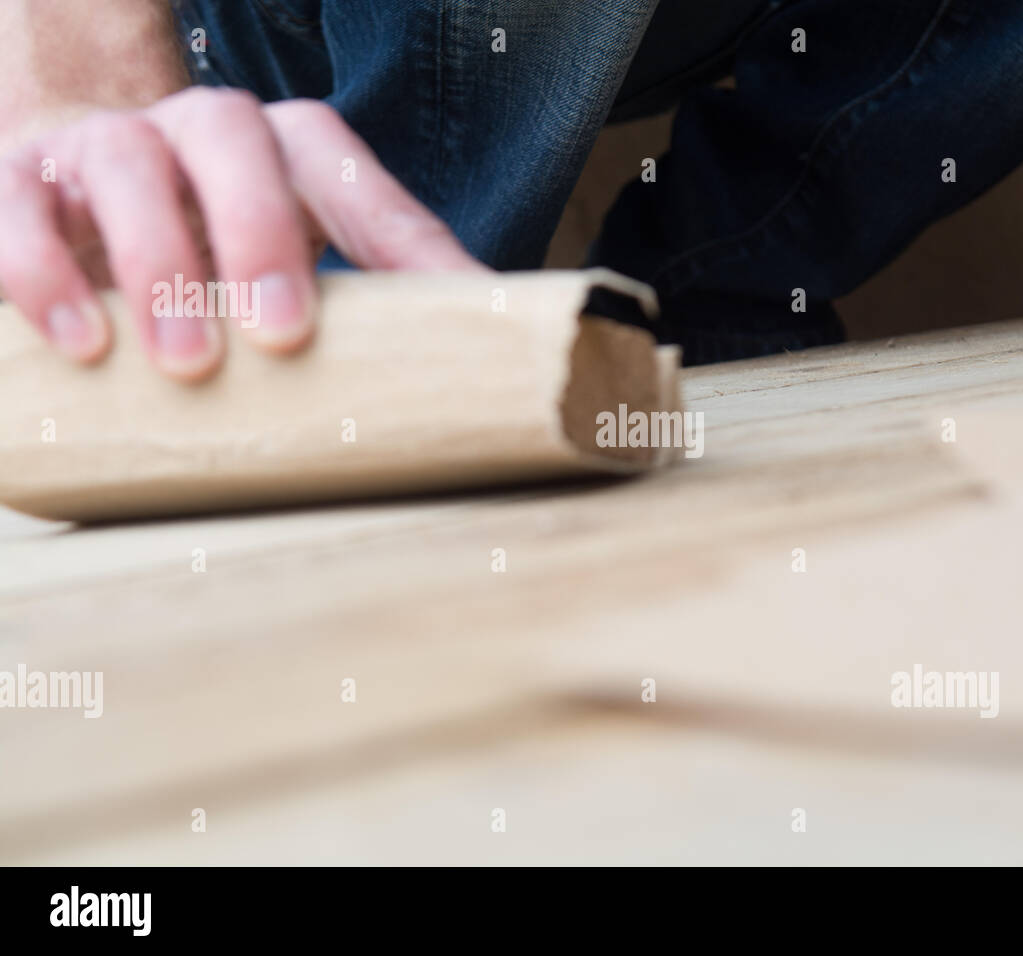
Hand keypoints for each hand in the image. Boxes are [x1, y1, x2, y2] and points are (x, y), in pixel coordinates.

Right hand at [0, 87, 485, 380]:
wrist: (86, 214)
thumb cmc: (222, 262)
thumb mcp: (311, 278)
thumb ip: (389, 296)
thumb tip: (501, 347)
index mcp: (289, 150)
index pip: (349, 173)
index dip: (385, 235)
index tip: (422, 312)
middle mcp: (203, 129)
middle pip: (234, 144)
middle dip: (258, 235)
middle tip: (277, 338)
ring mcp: (110, 145)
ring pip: (128, 165)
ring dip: (156, 263)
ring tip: (181, 364)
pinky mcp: (22, 178)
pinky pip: (16, 204)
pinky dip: (39, 268)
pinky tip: (76, 341)